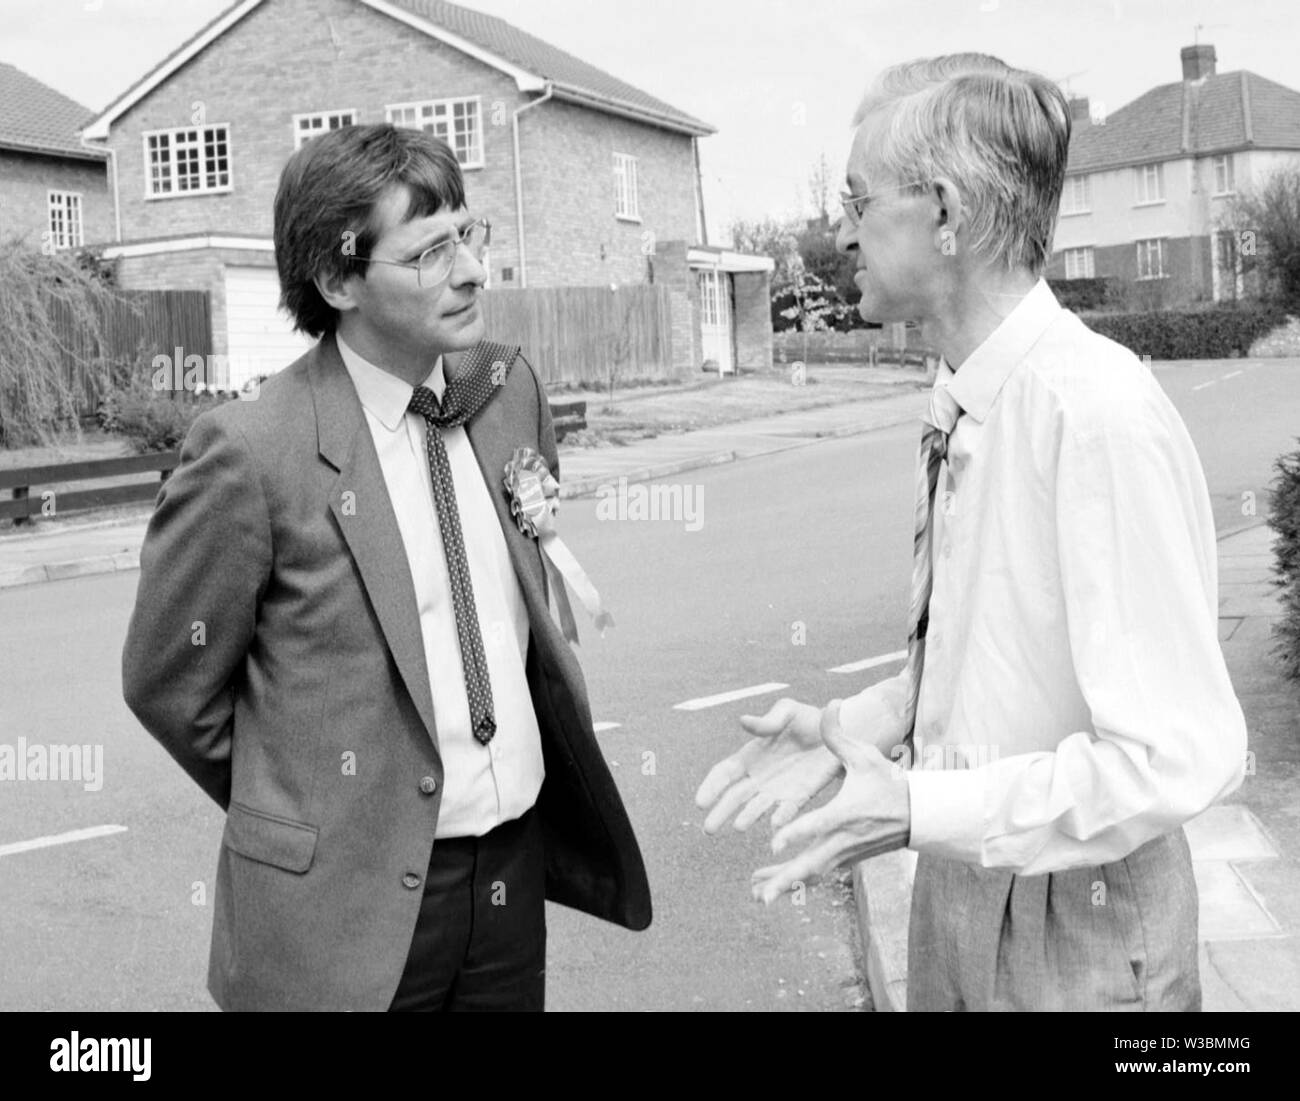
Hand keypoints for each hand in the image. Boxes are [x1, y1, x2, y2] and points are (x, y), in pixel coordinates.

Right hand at [695, 698, 843, 834]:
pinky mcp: (800, 796)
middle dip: (720, 812)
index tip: (699, 803)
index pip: (724, 773)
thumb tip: (742, 721)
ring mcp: (778, 789)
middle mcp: (760, 776)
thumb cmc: (807, 718)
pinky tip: (775, 825)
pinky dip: (781, 818)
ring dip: (747, 817)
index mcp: (751, 756)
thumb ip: (767, 721)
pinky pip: (788, 810)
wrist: (838, 732)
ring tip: (739, 826)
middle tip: (708, 830)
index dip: (711, 787)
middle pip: (734, 797)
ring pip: (757, 807)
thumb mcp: (787, 712)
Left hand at [749, 703, 909, 904]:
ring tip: (757, 897)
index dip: (796, 834)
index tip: (773, 844)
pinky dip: (793, 884)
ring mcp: (844, 854)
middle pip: (812, 864)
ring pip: (811, 876)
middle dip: (785, 879)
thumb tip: (831, 702)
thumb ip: (839, 734)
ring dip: (785, 886)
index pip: (818, 826)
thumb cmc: (888, 782)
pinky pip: (815, 877)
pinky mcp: (844, 862)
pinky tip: (766, 888)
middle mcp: (843, 839)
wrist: (918, 814)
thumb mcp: (865, 755)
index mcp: (845, 813)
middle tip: (760, 894)